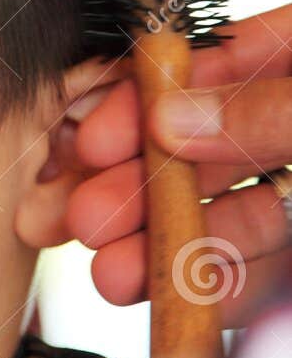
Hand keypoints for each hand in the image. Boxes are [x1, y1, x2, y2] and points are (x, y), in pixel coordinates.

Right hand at [62, 2, 291, 321]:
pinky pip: (270, 271)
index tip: (96, 140)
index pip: (226, 61)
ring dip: (166, 245)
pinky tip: (184, 296)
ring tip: (113, 276)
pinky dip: (226, 286)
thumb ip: (275, 111)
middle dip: (141, 186)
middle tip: (85, 219)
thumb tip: (174, 117)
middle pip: (211, 146)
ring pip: (233, 214)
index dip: (152, 98)